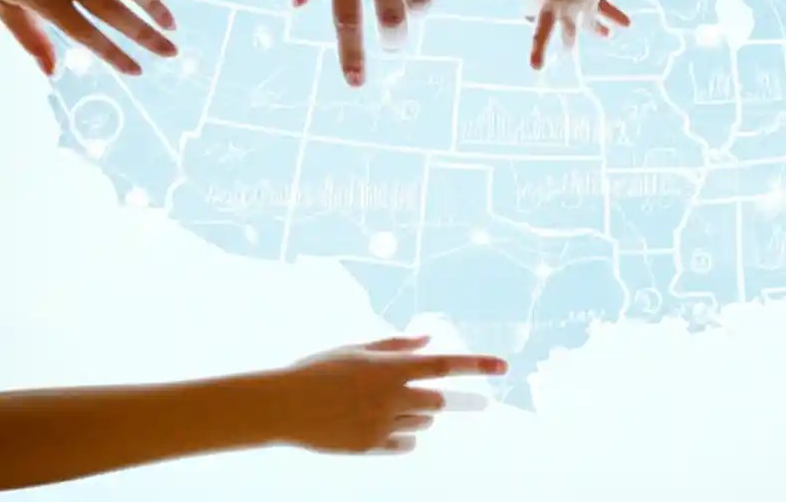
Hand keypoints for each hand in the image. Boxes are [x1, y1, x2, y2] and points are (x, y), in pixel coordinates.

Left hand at [0, 0, 180, 76]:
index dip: (114, 54)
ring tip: (171, 25)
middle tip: (171, 52)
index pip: (86, 33)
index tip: (138, 71)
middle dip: (145, 34)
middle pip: (114, 10)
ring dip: (154, 4)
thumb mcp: (3, 4)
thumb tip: (53, 72)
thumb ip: (30, 38)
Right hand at [268, 335, 505, 454]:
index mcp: (389, 368)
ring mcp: (382, 424)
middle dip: (455, 402)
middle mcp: (391, 397)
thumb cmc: (317, 371)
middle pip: (440, 403)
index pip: (445, 365)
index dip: (477, 365)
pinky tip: (383, 426)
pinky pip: (405, 444)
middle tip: (471, 403)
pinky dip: (404, 436)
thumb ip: (396, 346)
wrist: (282, 407)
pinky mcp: (371, 447)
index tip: (503, 366)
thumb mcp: (356, 350)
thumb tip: (428, 338)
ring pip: (423, 423)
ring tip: (389, 406)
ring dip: (420, 415)